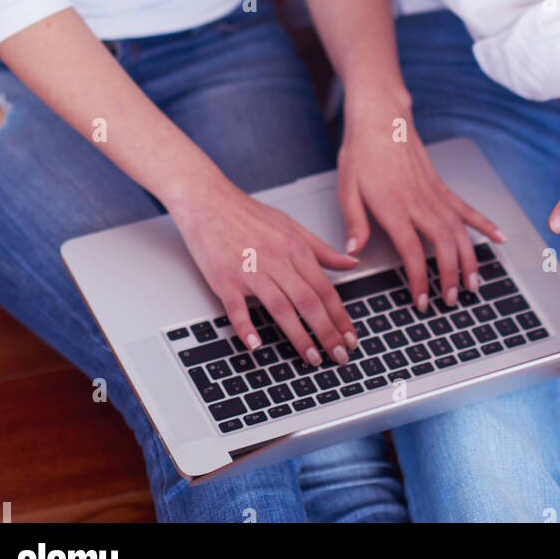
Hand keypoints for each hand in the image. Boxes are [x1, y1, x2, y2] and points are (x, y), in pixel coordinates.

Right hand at [169, 171, 360, 366]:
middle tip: (339, 356)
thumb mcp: (291, 226)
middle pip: (308, 301)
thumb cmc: (248, 214)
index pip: (325, 288)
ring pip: (280, 307)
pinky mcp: (224, 279)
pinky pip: (237, 308)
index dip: (340, 316)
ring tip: (312, 357)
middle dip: (327, 332)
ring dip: (298, 336)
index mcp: (294, 248)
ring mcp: (250, 270)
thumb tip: (352, 262)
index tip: (350, 337)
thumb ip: (322, 249)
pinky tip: (255, 345)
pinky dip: (246, 327)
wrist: (208, 201)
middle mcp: (276, 260)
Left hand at [338, 95, 505, 311]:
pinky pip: (466, 208)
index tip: (422, 300)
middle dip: (450, 276)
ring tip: (474, 284)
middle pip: (443, 244)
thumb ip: (353, 221)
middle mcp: (418, 201)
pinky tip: (499, 238)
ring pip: (459, 230)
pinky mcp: (441, 185)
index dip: (419, 279)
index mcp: (393, 205)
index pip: (412, 251)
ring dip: (470, 259)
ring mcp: (433, 193)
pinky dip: (484, 224)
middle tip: (451, 300)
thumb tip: (353, 251)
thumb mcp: (345, 186)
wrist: (381, 116)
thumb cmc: (361, 150)